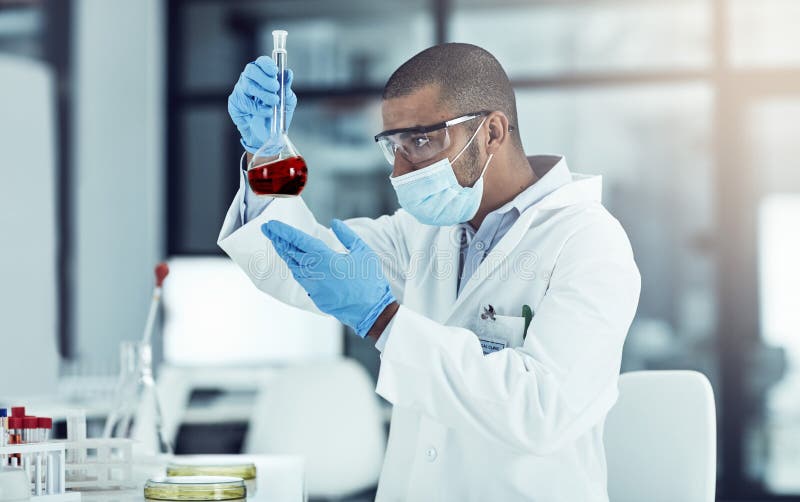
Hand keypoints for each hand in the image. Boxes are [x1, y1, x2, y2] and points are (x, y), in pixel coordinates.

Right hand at [228, 56, 296, 153]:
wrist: (269, 136)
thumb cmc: (277, 115)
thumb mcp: (287, 101)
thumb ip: (287, 87)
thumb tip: (288, 73)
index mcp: (262, 76)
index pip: (261, 63)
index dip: (267, 64)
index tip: (274, 71)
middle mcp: (249, 80)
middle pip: (251, 70)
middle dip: (264, 78)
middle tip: (275, 88)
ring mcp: (240, 91)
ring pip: (247, 85)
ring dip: (262, 93)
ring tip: (273, 102)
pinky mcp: (235, 103)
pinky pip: (244, 102)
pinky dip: (257, 107)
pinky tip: (266, 112)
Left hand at [261, 219, 395, 337]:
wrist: (372, 311)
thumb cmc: (370, 281)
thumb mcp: (363, 252)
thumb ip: (347, 235)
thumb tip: (334, 223)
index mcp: (326, 258)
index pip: (299, 241)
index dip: (283, 232)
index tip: (271, 225)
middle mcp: (315, 272)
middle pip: (291, 253)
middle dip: (278, 239)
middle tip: (267, 230)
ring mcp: (313, 286)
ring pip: (293, 266)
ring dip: (285, 253)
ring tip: (278, 243)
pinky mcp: (315, 297)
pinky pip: (301, 278)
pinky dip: (294, 267)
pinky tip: (293, 262)